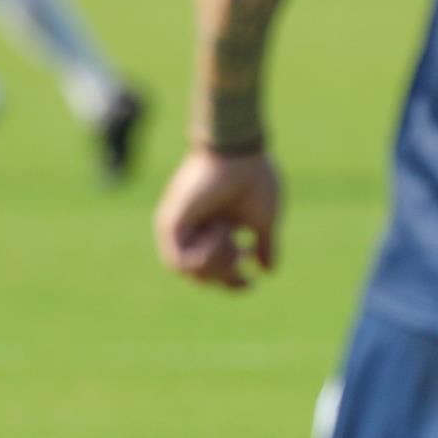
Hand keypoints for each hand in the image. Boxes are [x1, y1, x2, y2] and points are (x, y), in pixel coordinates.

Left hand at [153, 148, 280, 290]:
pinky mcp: (170, 224)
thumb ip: (264, 246)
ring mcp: (180, 229)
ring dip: (218, 261)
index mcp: (216, 231)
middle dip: (227, 272)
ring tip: (229, 232)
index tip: (252, 282)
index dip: (234, 284)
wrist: (239, 153)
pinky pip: (180, 261)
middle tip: (241, 249)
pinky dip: (205, 254)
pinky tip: (221, 229)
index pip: (218, 271)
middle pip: (203, 278)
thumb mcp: (263, 220)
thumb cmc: (254, 180)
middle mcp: (195, 232)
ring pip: (191, 273)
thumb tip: (268, 271)